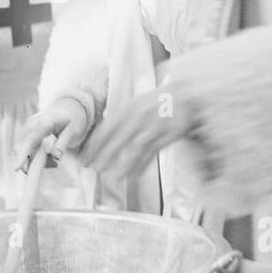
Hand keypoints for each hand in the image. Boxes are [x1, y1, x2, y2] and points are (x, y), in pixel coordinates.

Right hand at [13, 97, 91, 170]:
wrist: (68, 108)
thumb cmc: (71, 120)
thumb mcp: (73, 131)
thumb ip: (63, 143)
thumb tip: (56, 156)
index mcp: (44, 123)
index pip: (30, 141)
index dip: (23, 155)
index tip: (16, 168)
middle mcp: (32, 123)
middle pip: (21, 146)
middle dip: (27, 162)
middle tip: (44, 171)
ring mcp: (27, 126)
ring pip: (21, 147)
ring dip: (31, 159)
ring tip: (52, 162)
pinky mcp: (27, 130)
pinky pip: (24, 145)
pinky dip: (31, 154)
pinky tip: (45, 157)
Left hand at [80, 79, 199, 180]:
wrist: (187, 95)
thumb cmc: (159, 101)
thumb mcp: (137, 102)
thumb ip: (121, 116)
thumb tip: (102, 132)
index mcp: (129, 108)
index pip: (106, 127)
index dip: (94, 143)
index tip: (84, 155)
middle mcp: (139, 117)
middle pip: (117, 140)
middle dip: (103, 156)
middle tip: (92, 168)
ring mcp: (153, 127)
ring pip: (134, 149)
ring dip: (121, 165)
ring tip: (111, 177)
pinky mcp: (167, 136)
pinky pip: (151, 154)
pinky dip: (141, 166)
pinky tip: (132, 176)